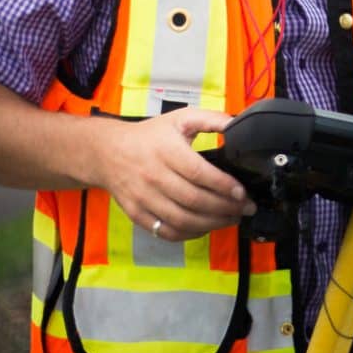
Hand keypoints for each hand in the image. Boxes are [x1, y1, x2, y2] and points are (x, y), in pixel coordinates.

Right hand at [93, 107, 251, 240]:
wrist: (107, 151)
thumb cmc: (149, 136)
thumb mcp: (180, 118)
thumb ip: (211, 119)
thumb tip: (238, 123)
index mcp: (166, 151)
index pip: (198, 173)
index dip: (223, 185)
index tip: (242, 192)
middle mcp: (153, 175)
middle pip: (193, 200)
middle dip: (225, 208)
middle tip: (245, 208)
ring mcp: (143, 197)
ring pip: (181, 219)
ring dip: (211, 224)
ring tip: (231, 219)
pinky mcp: (137, 213)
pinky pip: (166, 231)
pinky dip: (189, 234)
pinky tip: (205, 227)